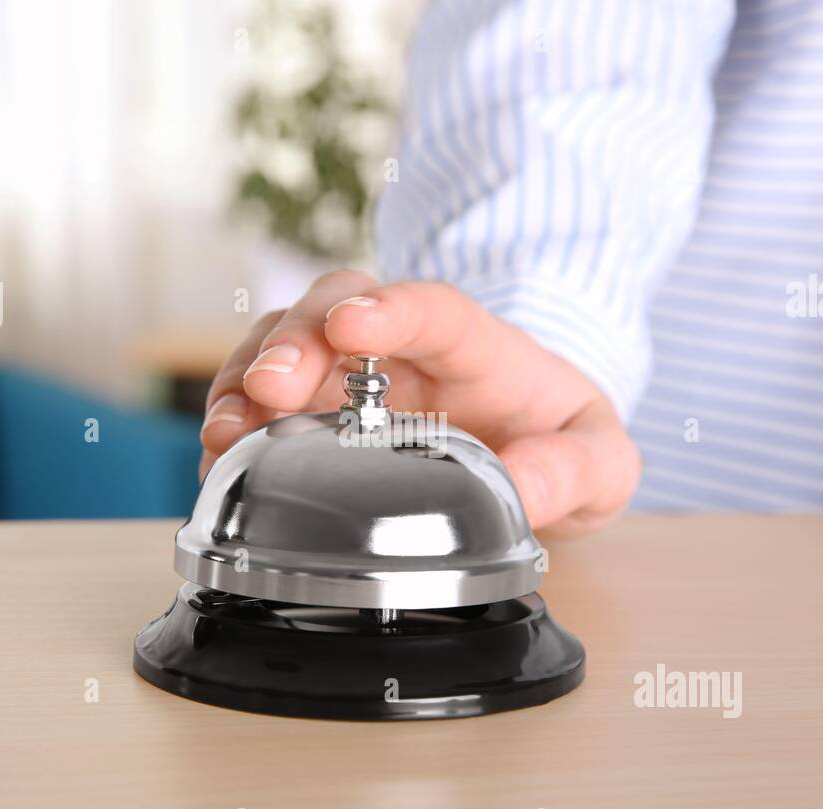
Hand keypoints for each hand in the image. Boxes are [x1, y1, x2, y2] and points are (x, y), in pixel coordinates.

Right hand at [199, 270, 639, 535]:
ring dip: (246, 377)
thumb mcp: (600, 462)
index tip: (354, 325)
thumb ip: (575, 470)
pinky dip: (235, 420)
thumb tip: (524, 490)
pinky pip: (263, 396)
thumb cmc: (560, 437)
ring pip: (285, 339)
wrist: (534, 438)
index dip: (393, 309)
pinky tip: (221, 457)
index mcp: (479, 346)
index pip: (437, 308)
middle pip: (338, 303)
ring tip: (226, 431)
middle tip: (270, 387)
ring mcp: (354, 372)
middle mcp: (405, 347)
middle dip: (297, 338)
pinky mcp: (319, 406)